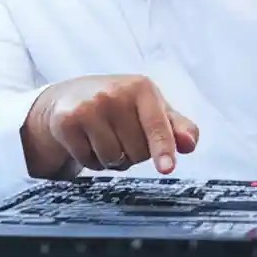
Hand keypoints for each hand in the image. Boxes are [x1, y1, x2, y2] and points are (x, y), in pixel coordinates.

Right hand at [22, 75, 197, 178]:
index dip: (163, 148)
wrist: (68, 97)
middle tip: (121, 135)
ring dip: (111, 159)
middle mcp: (115, 93)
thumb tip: (190, 144)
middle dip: (132, 153)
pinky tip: (86, 141)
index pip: (157, 125)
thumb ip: (177, 127)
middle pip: (137, 151)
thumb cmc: (119, 105)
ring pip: (113, 159)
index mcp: (142, 88)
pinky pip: (88, 161)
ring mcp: (89, 106)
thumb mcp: (151, 109)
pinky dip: (90, 159)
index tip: (167, 168)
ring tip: (103, 138)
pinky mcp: (67, 122)